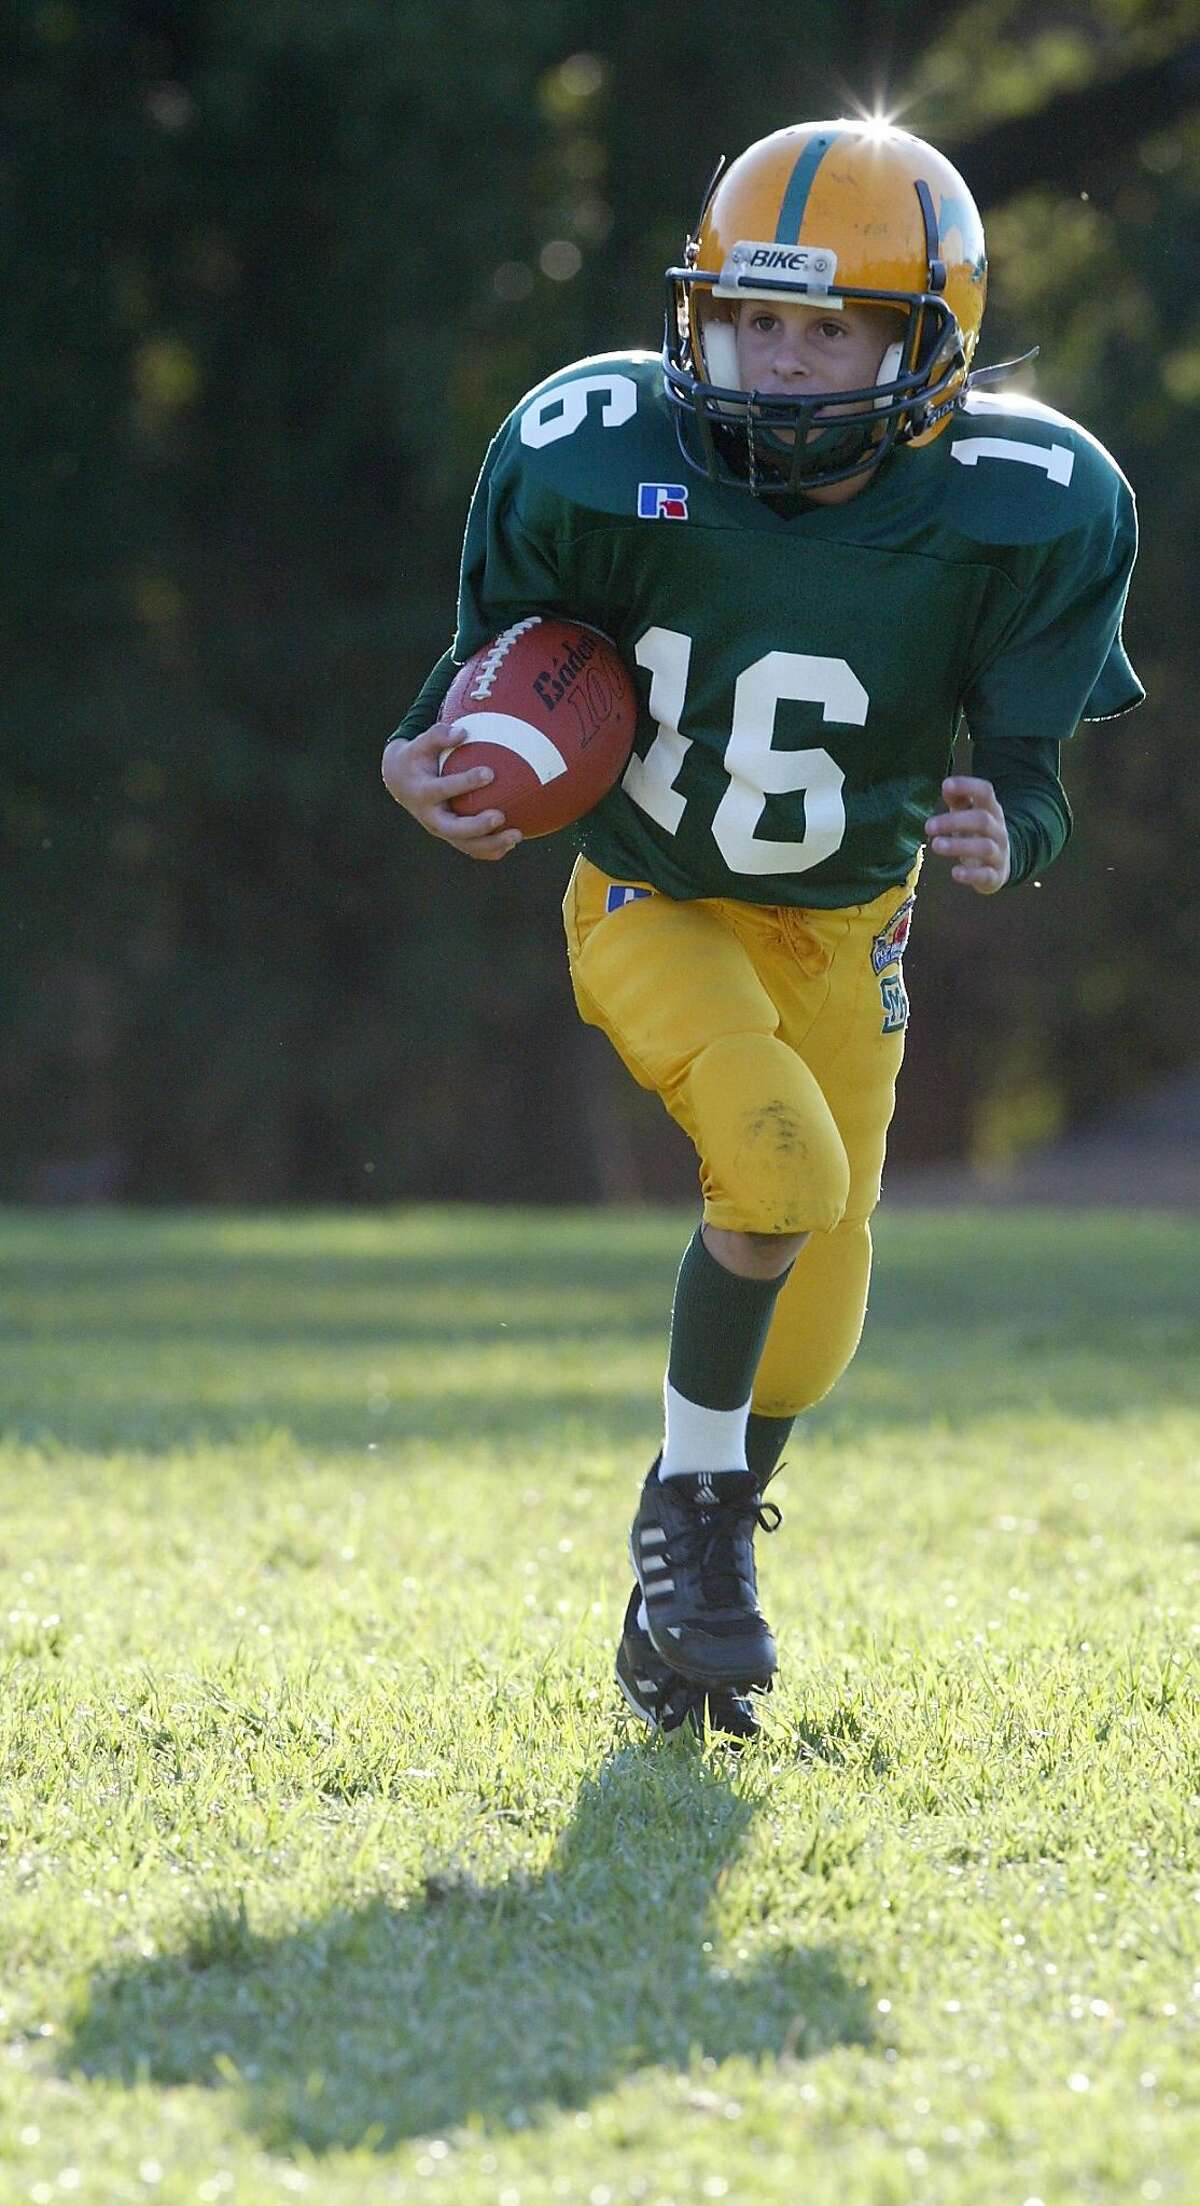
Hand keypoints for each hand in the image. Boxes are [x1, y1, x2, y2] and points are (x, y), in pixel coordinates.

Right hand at [381, 724, 522, 861]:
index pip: (444, 789)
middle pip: (454, 828)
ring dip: (491, 844)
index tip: (489, 773)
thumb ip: (438, 735)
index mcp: (422, 792)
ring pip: (466, 844)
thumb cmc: (416, 758)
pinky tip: (512, 844)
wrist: (400, 782)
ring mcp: (440, 830)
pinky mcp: (449, 837)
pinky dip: (491, 850)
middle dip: (477, 826)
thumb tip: (462, 731)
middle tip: (500, 816)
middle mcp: (430, 816)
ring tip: (517, 836)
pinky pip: (471, 848)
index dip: (465, 782)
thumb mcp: (420, 744)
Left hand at [925, 776, 1009, 894]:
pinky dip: (971, 875)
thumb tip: (946, 786)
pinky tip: (955, 873)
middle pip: (982, 820)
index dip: (968, 786)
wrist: (1000, 864)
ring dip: (959, 846)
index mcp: (991, 810)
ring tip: (935, 845)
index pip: (985, 792)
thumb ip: (958, 799)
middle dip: (955, 822)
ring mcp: (999, 853)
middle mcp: (998, 830)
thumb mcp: (968, 814)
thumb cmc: (976, 833)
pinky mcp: (995, 875)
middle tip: (929, 826)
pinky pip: (987, 875)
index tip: (946, 785)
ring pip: (985, 847)